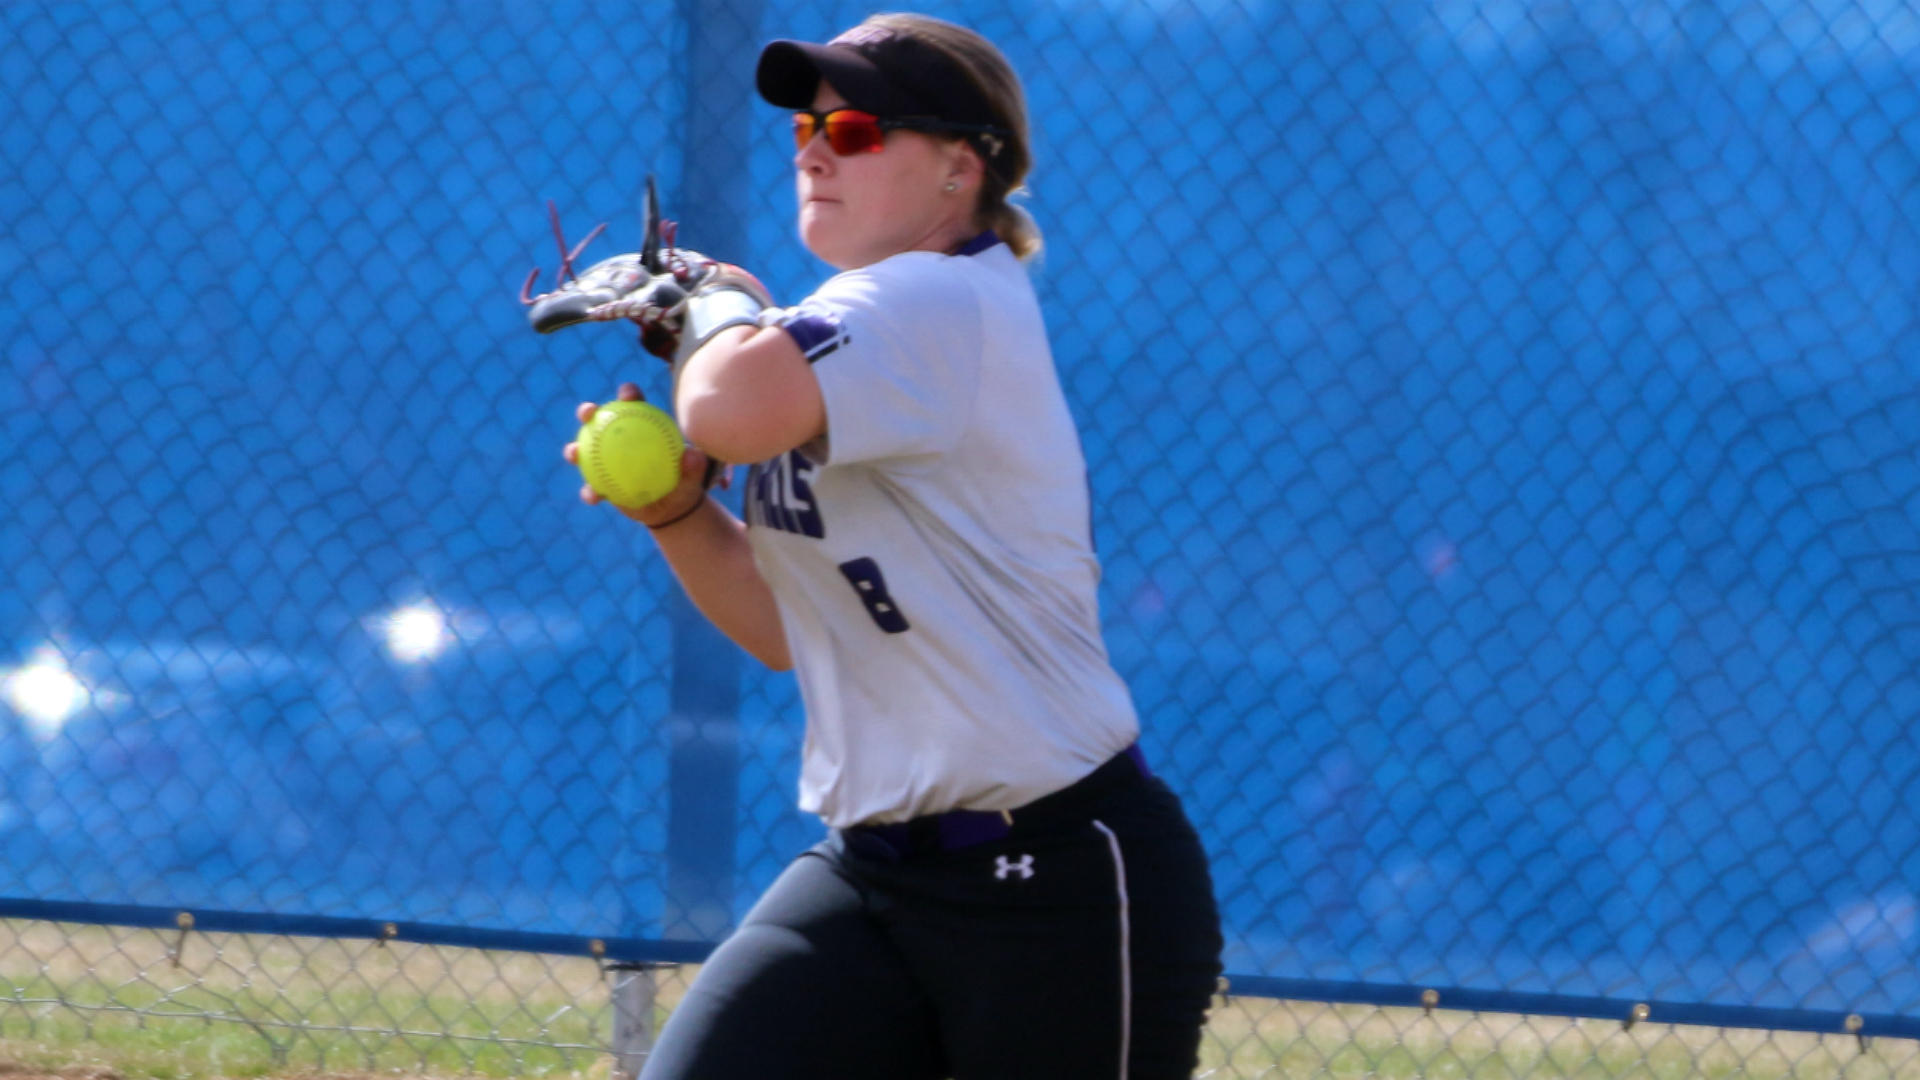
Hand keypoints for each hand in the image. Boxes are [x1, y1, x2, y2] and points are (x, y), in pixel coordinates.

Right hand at [563, 383, 728, 527]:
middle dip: (587, 411)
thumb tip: (692, 455)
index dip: (628, 394)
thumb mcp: (694, 476)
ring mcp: (606, 463)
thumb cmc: (684, 485)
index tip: (628, 394)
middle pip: (599, 421)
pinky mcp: (600, 485)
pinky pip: (591, 488)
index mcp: (641, 429)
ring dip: (574, 450)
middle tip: (588, 412)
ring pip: (584, 452)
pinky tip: (593, 496)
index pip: (633, 405)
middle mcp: (619, 442)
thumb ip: (695, 465)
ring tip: (574, 453)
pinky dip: (590, 492)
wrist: (673, 510)